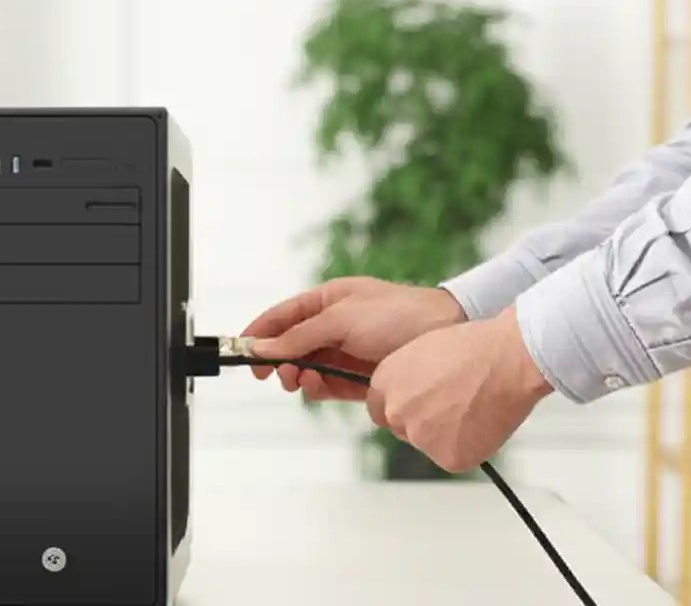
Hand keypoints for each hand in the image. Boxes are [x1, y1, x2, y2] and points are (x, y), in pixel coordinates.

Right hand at [242, 277, 466, 398]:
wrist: (447, 333)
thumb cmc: (399, 314)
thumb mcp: (342, 318)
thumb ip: (300, 335)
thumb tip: (263, 347)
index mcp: (326, 301)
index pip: (281, 317)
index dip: (259, 334)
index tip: (242, 353)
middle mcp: (333, 326)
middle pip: (291, 346)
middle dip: (279, 361)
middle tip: (275, 375)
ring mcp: (346, 351)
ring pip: (308, 369)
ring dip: (298, 376)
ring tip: (301, 381)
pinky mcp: (361, 376)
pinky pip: (329, 385)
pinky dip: (319, 389)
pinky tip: (318, 387)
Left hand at [367, 305, 553, 471]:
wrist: (508, 358)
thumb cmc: (474, 347)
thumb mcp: (422, 352)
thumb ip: (407, 380)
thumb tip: (411, 396)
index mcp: (384, 382)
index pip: (380, 410)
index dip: (404, 409)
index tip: (421, 407)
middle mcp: (395, 411)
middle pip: (403, 430)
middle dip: (424, 424)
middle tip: (454, 408)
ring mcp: (420, 437)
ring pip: (430, 445)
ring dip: (447, 436)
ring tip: (474, 409)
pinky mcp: (447, 457)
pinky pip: (456, 458)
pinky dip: (471, 447)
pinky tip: (484, 422)